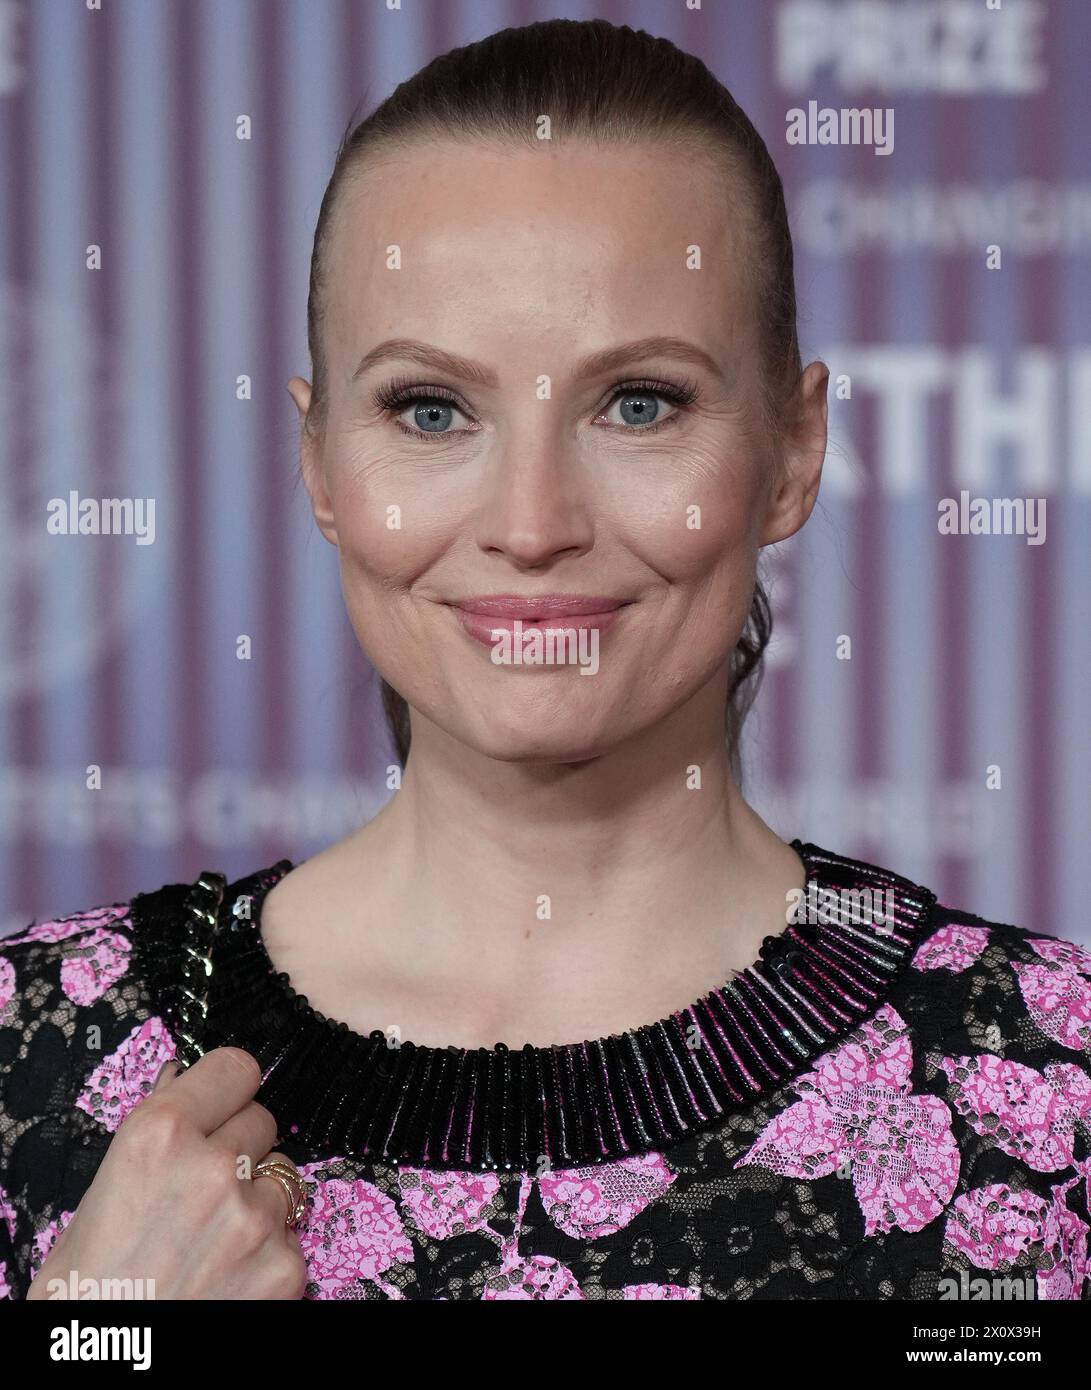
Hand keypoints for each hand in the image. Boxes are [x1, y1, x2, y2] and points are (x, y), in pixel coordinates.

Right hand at [26, 1046, 308, 1299]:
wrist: (98, 1376)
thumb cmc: (85, 1293)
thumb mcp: (100, 1195)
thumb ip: (151, 1132)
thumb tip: (180, 1077)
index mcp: (158, 1136)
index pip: (236, 1067)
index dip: (226, 1091)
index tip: (218, 1106)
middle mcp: (214, 1167)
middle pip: (261, 1120)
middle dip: (238, 1147)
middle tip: (202, 1190)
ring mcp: (255, 1218)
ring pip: (280, 1177)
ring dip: (255, 1199)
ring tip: (209, 1240)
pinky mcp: (285, 1265)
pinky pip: (290, 1235)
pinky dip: (267, 1252)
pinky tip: (226, 1277)